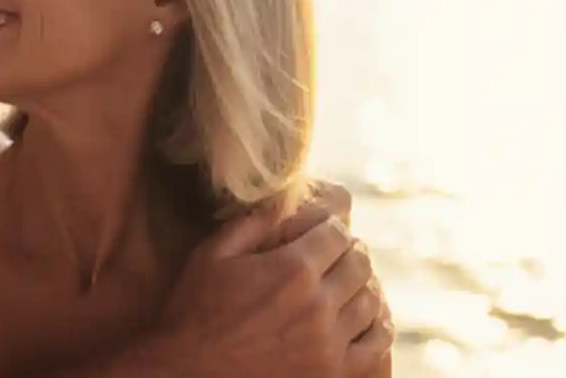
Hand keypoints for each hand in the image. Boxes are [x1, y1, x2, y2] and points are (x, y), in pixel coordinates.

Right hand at [142, 208, 392, 377]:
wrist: (189, 371)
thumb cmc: (196, 310)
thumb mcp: (211, 255)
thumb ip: (250, 224)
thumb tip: (281, 204)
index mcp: (291, 269)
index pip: (337, 234)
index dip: (330, 228)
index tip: (322, 231)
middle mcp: (318, 303)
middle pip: (360, 265)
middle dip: (349, 253)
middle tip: (336, 255)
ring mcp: (329, 342)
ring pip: (371, 302)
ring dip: (362, 287)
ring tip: (347, 284)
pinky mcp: (333, 372)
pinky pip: (376, 344)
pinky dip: (377, 327)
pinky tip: (364, 320)